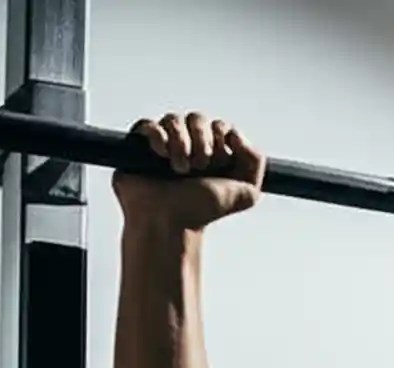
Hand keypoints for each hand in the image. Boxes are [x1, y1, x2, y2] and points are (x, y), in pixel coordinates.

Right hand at [112, 112, 265, 231]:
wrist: (171, 223)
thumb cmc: (202, 211)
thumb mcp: (247, 192)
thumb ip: (256, 161)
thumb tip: (234, 133)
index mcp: (212, 153)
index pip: (220, 126)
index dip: (221, 139)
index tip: (218, 164)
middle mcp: (188, 146)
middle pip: (197, 118)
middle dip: (202, 141)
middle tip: (199, 167)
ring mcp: (163, 145)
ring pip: (173, 119)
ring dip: (181, 142)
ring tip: (180, 169)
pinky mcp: (138, 147)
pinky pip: (148, 125)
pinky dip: (158, 136)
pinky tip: (162, 155)